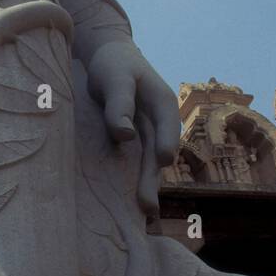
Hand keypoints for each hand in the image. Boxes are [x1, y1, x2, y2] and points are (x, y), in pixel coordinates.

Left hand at [85, 41, 179, 212]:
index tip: (162, 161)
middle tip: (147, 207)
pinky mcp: (134, 144)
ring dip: (146, 188)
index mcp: (163, 103)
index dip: (165, 143)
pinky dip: (133, 183)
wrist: (108, 59)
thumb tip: (126, 136)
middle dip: (153, 180)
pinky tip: (129, 206)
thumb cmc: (113, 64)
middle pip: (157, 154)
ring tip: (144, 216)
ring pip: (147, 165)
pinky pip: (135, 165)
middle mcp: (160, 123)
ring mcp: (148, 135)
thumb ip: (120, 104)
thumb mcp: (116, 78)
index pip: (167, 126)